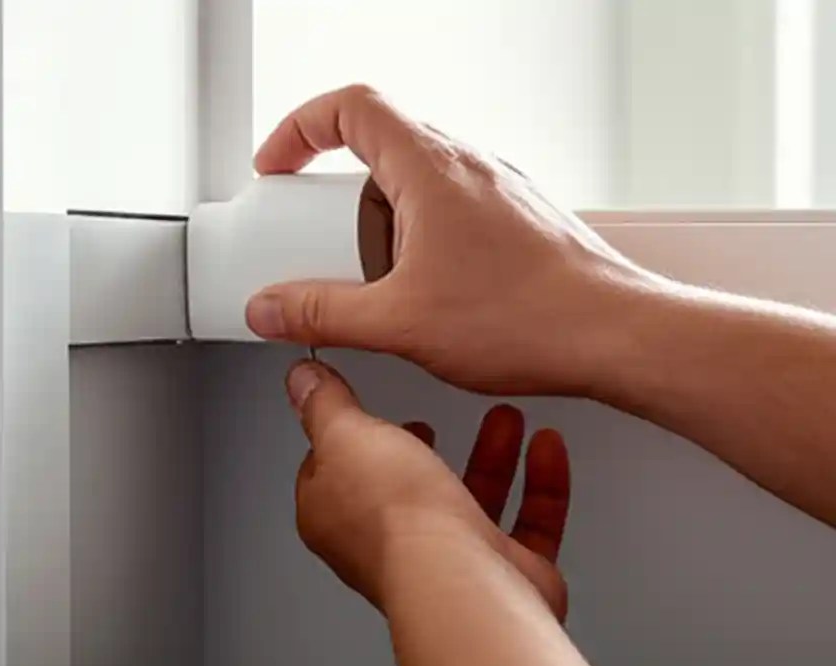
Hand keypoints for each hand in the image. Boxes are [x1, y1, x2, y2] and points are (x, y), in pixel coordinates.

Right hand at [247, 84, 663, 394]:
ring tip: (371, 279)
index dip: (300, 128)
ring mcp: (496, 189)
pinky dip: (415, 237)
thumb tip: (272, 307)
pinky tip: (418, 293)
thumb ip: (321, 312)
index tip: (277, 168)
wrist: (617, 336)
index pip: (350, 107)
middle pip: (378, 144)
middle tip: (316, 239)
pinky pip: (447, 209)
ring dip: (377, 220)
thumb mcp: (397, 322)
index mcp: (431, 166)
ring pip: (414, 180)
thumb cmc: (532, 316)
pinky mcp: (514, 219)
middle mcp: (467, 164)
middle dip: (333, 193)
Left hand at [289, 360, 569, 620]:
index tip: (366, 407)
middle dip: (426, 442)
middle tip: (441, 411)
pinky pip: (528, 522)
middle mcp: (389, 545)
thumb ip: (325, 405)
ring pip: (470, 500)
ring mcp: (448, 562)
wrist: (464, 581)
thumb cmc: (399, 519)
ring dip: (490, 453)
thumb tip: (302, 381)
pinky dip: (541, 482)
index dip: (348, 435)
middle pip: (407, 484)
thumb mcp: (345, 435)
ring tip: (506, 416)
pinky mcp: (504, 572)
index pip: (331, 471)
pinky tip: (547, 447)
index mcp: (336, 518)